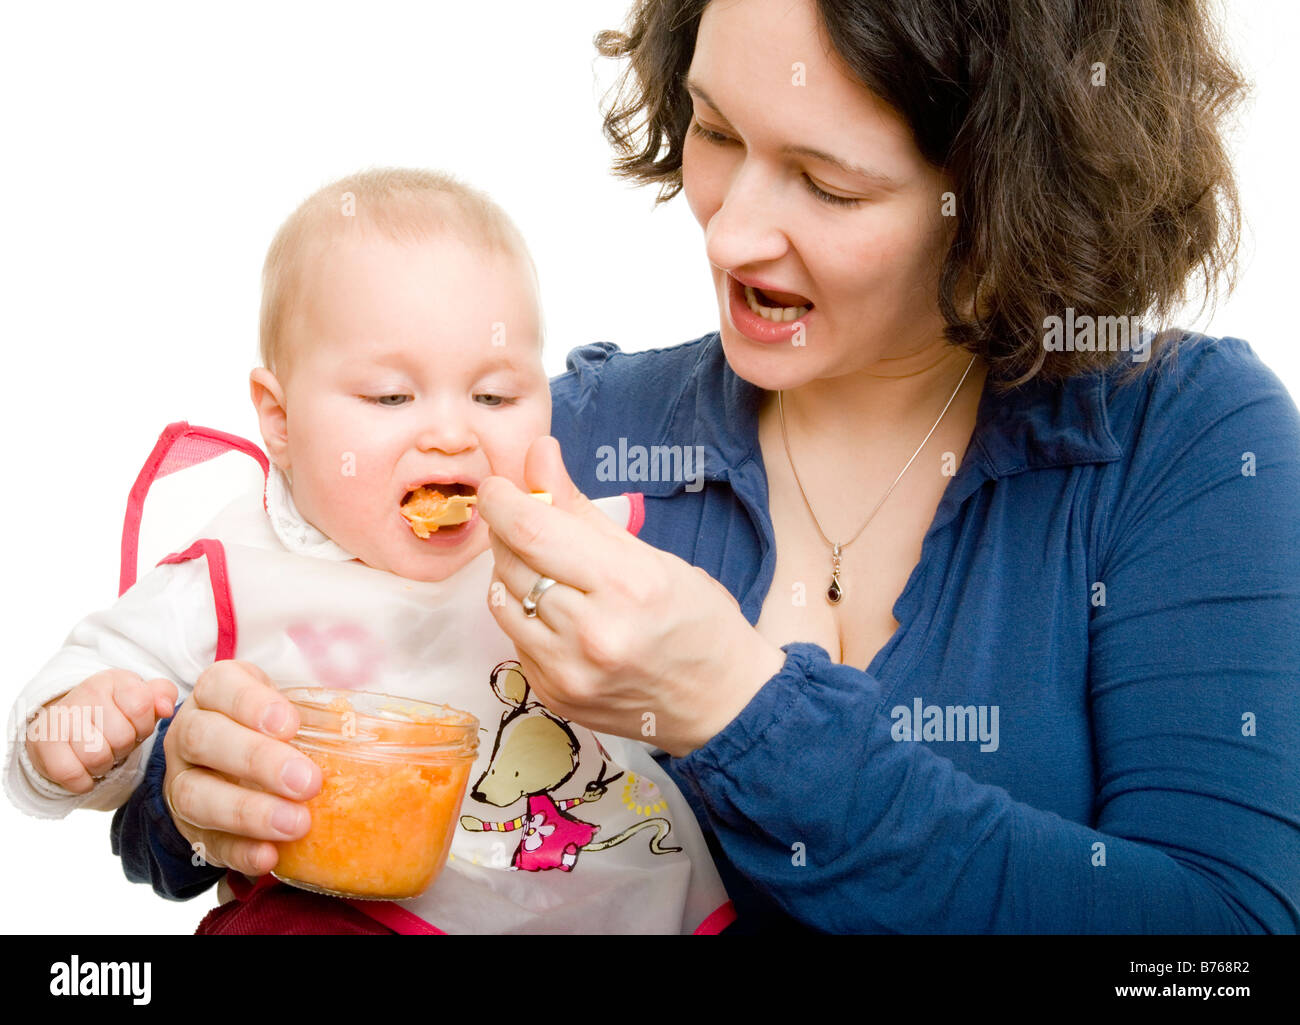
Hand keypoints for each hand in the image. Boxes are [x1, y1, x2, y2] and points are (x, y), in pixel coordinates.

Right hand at [25, 669, 177, 793]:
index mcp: (114, 680)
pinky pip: (71, 774)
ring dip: (103, 765)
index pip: (142, 707)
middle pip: (122, 738)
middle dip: (123, 748)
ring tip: (98, 753)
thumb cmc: (112, 714)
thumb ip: (161, 697)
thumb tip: (166, 708)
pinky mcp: (42, 742)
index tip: (133, 725)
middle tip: (113, 742)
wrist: (63, 724)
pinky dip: (82, 781)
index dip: (143, 726)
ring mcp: (60, 717)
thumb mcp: (140, 700)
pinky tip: (82, 769)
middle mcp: (86, 693)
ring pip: (97, 757)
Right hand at [162, 660, 320, 876]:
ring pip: (196, 795)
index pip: (221, 686)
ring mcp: (182, 782)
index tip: (290, 724)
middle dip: (257, 761)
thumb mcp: (288, 706)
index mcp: (214, 692)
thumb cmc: (271, 727)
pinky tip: (269, 856)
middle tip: (307, 782)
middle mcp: (188, 733)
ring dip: (249, 812)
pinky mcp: (190, 828)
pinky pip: (206, 842)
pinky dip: (239, 851)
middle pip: (204, 740)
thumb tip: (366, 726)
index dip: (252, 705)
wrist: (233, 765)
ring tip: (296, 824)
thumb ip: (316, 713)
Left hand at [478, 437, 786, 757]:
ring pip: (501, 602)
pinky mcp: (554, 696)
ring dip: (511, 576)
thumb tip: (538, 455)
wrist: (721, 703)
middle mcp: (593, 633)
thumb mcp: (651, 556)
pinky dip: (526, 616)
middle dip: (508, 533)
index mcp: (626, 586)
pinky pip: (515, 639)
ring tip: (545, 570)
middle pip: (511, 563)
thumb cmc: (697, 622)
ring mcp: (570, 672)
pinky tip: (557, 614)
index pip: (533, 532)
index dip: (502, 501)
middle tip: (525, 521)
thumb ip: (581, 508)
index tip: (498, 487)